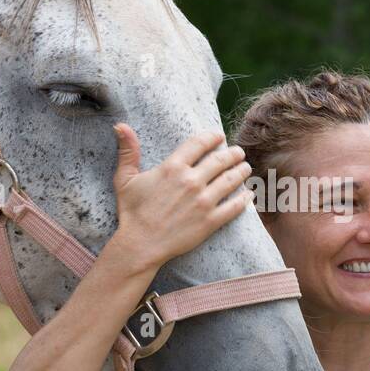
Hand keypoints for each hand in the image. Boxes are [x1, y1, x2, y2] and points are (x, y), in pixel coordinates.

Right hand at [109, 124, 253, 272]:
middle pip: (220, 159)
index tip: (219, 136)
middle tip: (239, 152)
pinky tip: (248, 194)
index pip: (199, 143)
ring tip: (245, 168)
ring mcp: (203, 201)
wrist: (140, 245)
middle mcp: (191, 181)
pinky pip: (234, 207)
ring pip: (231, 180)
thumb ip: (127, 151)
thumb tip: (120, 125)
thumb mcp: (125, 179)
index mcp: (172, 167)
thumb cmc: (132, 212)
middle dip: (233, 153)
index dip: (212, 137)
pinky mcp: (210, 221)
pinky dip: (244, 199)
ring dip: (242, 171)